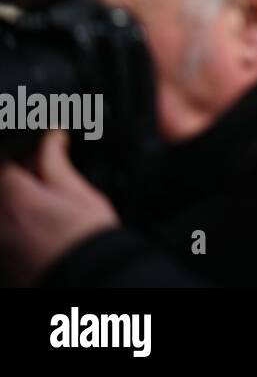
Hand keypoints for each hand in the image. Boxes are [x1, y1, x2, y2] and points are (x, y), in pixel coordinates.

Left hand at [0, 131, 118, 285]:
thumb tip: (51, 134)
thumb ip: (55, 160)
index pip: (2, 159)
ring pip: (4, 206)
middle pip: (1, 183)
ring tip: (47, 200)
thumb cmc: (87, 238)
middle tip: (47, 174)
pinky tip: (42, 222)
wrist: (89, 279)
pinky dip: (18, 219)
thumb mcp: (77, 191)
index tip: (41, 148)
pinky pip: (6, 227)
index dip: (21, 150)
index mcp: (12, 197)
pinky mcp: (3, 258)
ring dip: (19, 195)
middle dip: (20, 174)